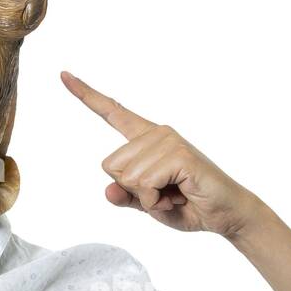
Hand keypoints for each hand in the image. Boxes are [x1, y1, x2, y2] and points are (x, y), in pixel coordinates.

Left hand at [60, 70, 265, 236]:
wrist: (226, 216)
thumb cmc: (188, 205)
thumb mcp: (147, 205)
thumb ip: (125, 197)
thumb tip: (108, 190)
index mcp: (145, 139)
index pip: (112, 112)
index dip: (86, 94)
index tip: (64, 74)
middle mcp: (156, 133)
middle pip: (110, 166)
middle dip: (133, 191)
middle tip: (164, 193)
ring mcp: (169, 140)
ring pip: (127, 178)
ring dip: (148, 198)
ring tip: (174, 194)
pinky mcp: (180, 154)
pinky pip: (144, 184)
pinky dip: (156, 201)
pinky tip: (177, 196)